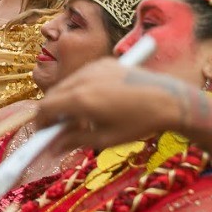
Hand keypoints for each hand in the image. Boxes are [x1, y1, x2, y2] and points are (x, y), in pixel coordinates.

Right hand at [36, 59, 189, 154]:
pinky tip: (94, 101)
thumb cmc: (139, 124)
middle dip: (52, 111)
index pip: (45, 107)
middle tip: (60, 128)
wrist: (170, 100)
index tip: (43, 133)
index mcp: (81, 99)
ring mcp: (92, 68)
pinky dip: (79, 88)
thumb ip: (74, 140)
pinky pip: (81, 76)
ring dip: (65, 99)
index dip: (41, 122)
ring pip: (66, 84)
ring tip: (79, 116)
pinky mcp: (103, 62)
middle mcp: (82, 79)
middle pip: (53, 94)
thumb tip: (52, 149)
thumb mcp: (105, 138)